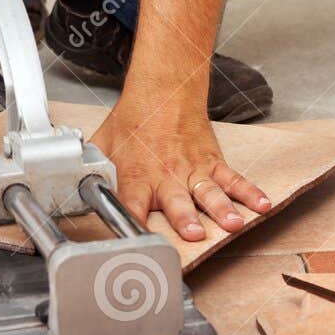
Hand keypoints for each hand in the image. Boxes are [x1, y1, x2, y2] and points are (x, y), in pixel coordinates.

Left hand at [90, 100, 271, 240]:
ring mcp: (192, 169)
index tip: (139, 243)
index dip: (135, 222)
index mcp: (137, 174)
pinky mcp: (212, 162)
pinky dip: (249, 192)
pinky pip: (233, 178)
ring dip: (222, 208)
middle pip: (177, 200)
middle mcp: (166, 175)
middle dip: (186, 218)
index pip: (133, 203)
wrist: (164, 91)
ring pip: (208, 191)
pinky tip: (262, 205)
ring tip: (232, 224)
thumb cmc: (134, 122)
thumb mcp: (103, 144)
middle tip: (195, 233)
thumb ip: (92, 171)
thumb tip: (72, 191)